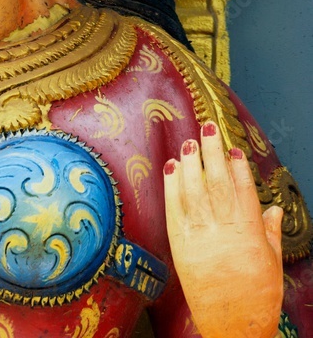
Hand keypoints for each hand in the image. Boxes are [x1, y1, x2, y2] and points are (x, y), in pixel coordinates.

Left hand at [164, 121, 282, 337]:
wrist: (233, 325)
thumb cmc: (256, 295)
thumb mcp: (271, 261)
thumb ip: (269, 232)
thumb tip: (273, 209)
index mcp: (248, 230)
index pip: (242, 188)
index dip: (237, 165)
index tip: (232, 146)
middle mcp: (223, 228)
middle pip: (215, 181)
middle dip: (211, 151)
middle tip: (206, 127)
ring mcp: (200, 235)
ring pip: (192, 190)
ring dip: (190, 163)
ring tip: (188, 142)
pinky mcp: (180, 245)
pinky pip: (174, 208)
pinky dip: (172, 186)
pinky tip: (171, 169)